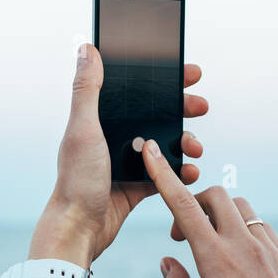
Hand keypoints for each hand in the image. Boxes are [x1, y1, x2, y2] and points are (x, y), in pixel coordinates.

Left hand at [29, 43, 208, 266]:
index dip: (163, 80)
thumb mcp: (83, 129)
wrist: (79, 230)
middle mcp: (112, 138)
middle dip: (182, 110)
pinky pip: (165, 175)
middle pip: (155, 115)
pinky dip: (180, 173)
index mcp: (99, 120)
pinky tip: (192, 173)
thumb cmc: (76, 180)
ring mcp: (126, 162)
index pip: (136, 91)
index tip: (189, 72)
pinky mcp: (136, 187)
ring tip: (196, 148)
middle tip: (201, 106)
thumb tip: (86, 47)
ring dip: (185, 143)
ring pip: (164, 145)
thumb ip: (87, 90)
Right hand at [140, 139, 277, 277]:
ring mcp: (266, 246)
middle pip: (214, 194)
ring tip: (209, 245)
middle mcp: (242, 244)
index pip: (183, 206)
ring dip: (217, 213)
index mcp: (216, 260)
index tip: (152, 153)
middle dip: (192, 201)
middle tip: (181, 235)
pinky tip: (234, 255)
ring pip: (238, 205)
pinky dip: (239, 226)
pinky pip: (257, 223)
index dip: (164, 176)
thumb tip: (167, 262)